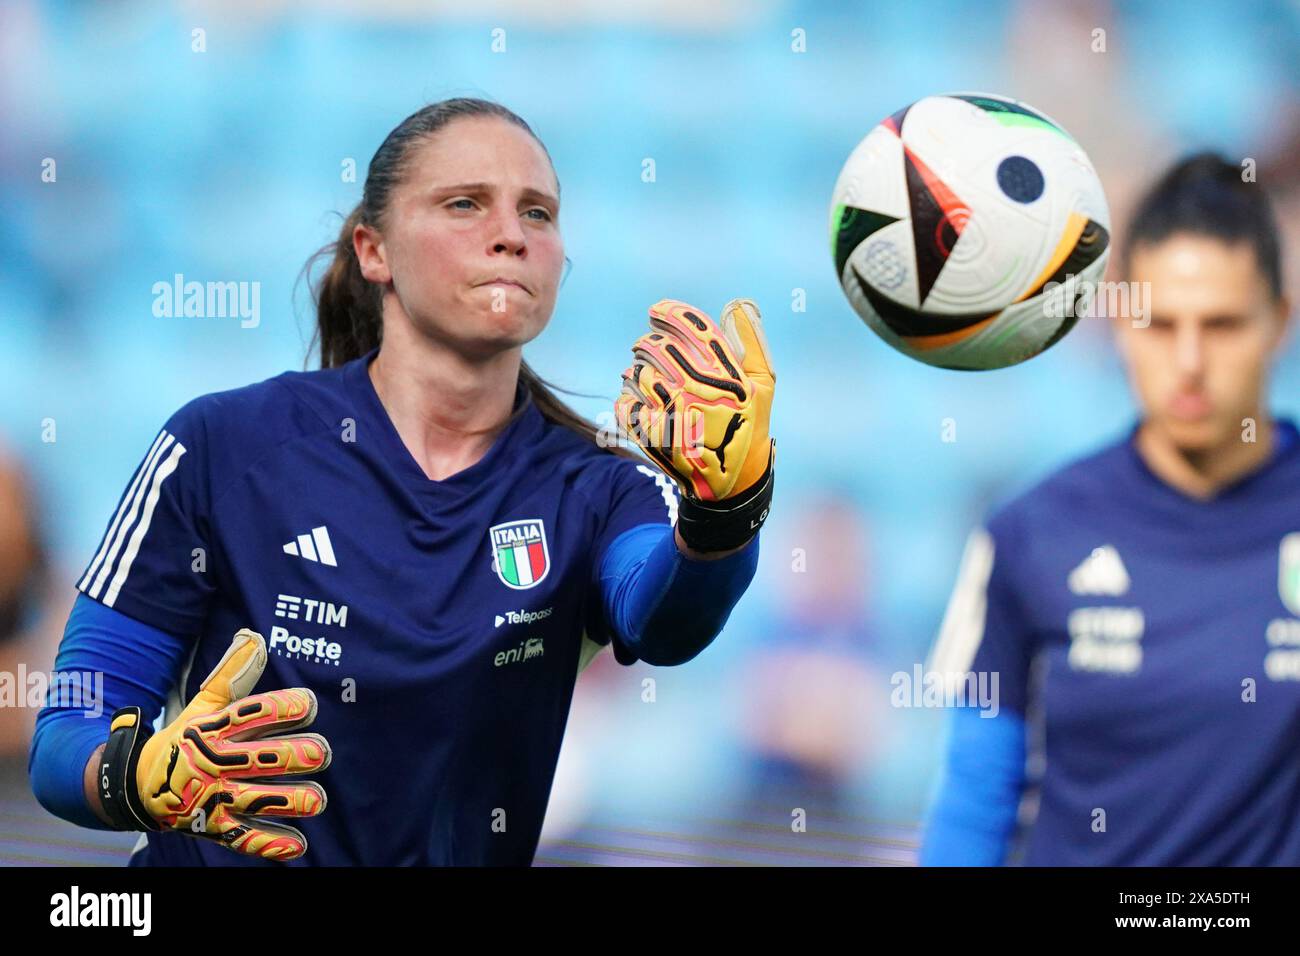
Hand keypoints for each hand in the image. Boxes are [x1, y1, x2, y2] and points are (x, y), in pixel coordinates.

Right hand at [98, 629, 330, 860]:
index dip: (285, 708)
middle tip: (321, 753)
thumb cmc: (184, 738)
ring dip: (292, 801)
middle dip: (297, 755)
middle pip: (264, 758)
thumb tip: (256, 636)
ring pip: (259, 800)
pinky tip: (298, 845)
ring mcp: (214, 797)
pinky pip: (244, 838)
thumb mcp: (202, 705)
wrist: (137, 785)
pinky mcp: (213, 826)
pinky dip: (271, 844)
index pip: (255, 713)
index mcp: (216, 728)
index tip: (309, 705)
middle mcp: (216, 762)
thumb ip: (233, 673)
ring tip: (317, 799)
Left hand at [616, 298, 774, 501]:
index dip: (669, 312)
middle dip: (648, 342)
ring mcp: (671, 413)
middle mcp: (697, 389)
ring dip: (638, 371)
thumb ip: (752, 341)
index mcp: (724, 373)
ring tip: (648, 379)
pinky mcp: (652, 436)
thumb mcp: (763, 384)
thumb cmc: (747, 425)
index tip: (658, 311)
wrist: (731, 483)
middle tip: (650, 346)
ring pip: (636, 372)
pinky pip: (625, 402)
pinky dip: (629, 398)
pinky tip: (641, 403)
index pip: (689, 327)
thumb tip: (738, 304)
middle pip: (655, 346)